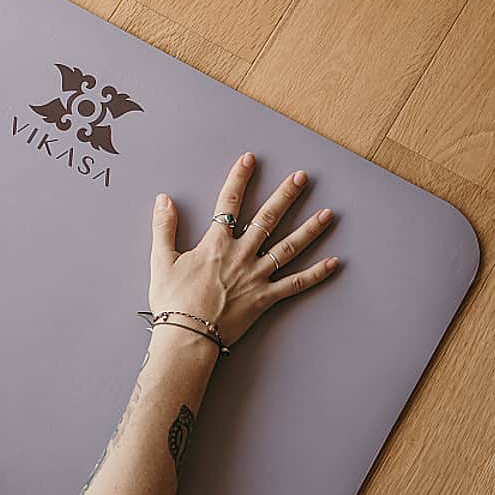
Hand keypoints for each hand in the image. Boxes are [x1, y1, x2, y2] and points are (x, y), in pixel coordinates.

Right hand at [148, 152, 340, 346]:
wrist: (187, 335)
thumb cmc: (173, 301)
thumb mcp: (161, 260)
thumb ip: (164, 227)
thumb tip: (163, 200)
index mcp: (216, 244)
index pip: (230, 202)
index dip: (240, 178)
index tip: (250, 159)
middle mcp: (242, 255)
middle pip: (268, 218)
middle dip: (286, 195)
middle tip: (301, 178)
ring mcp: (257, 276)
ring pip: (289, 247)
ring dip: (310, 229)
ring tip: (328, 214)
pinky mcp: (265, 299)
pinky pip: (296, 284)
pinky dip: (316, 274)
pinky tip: (333, 263)